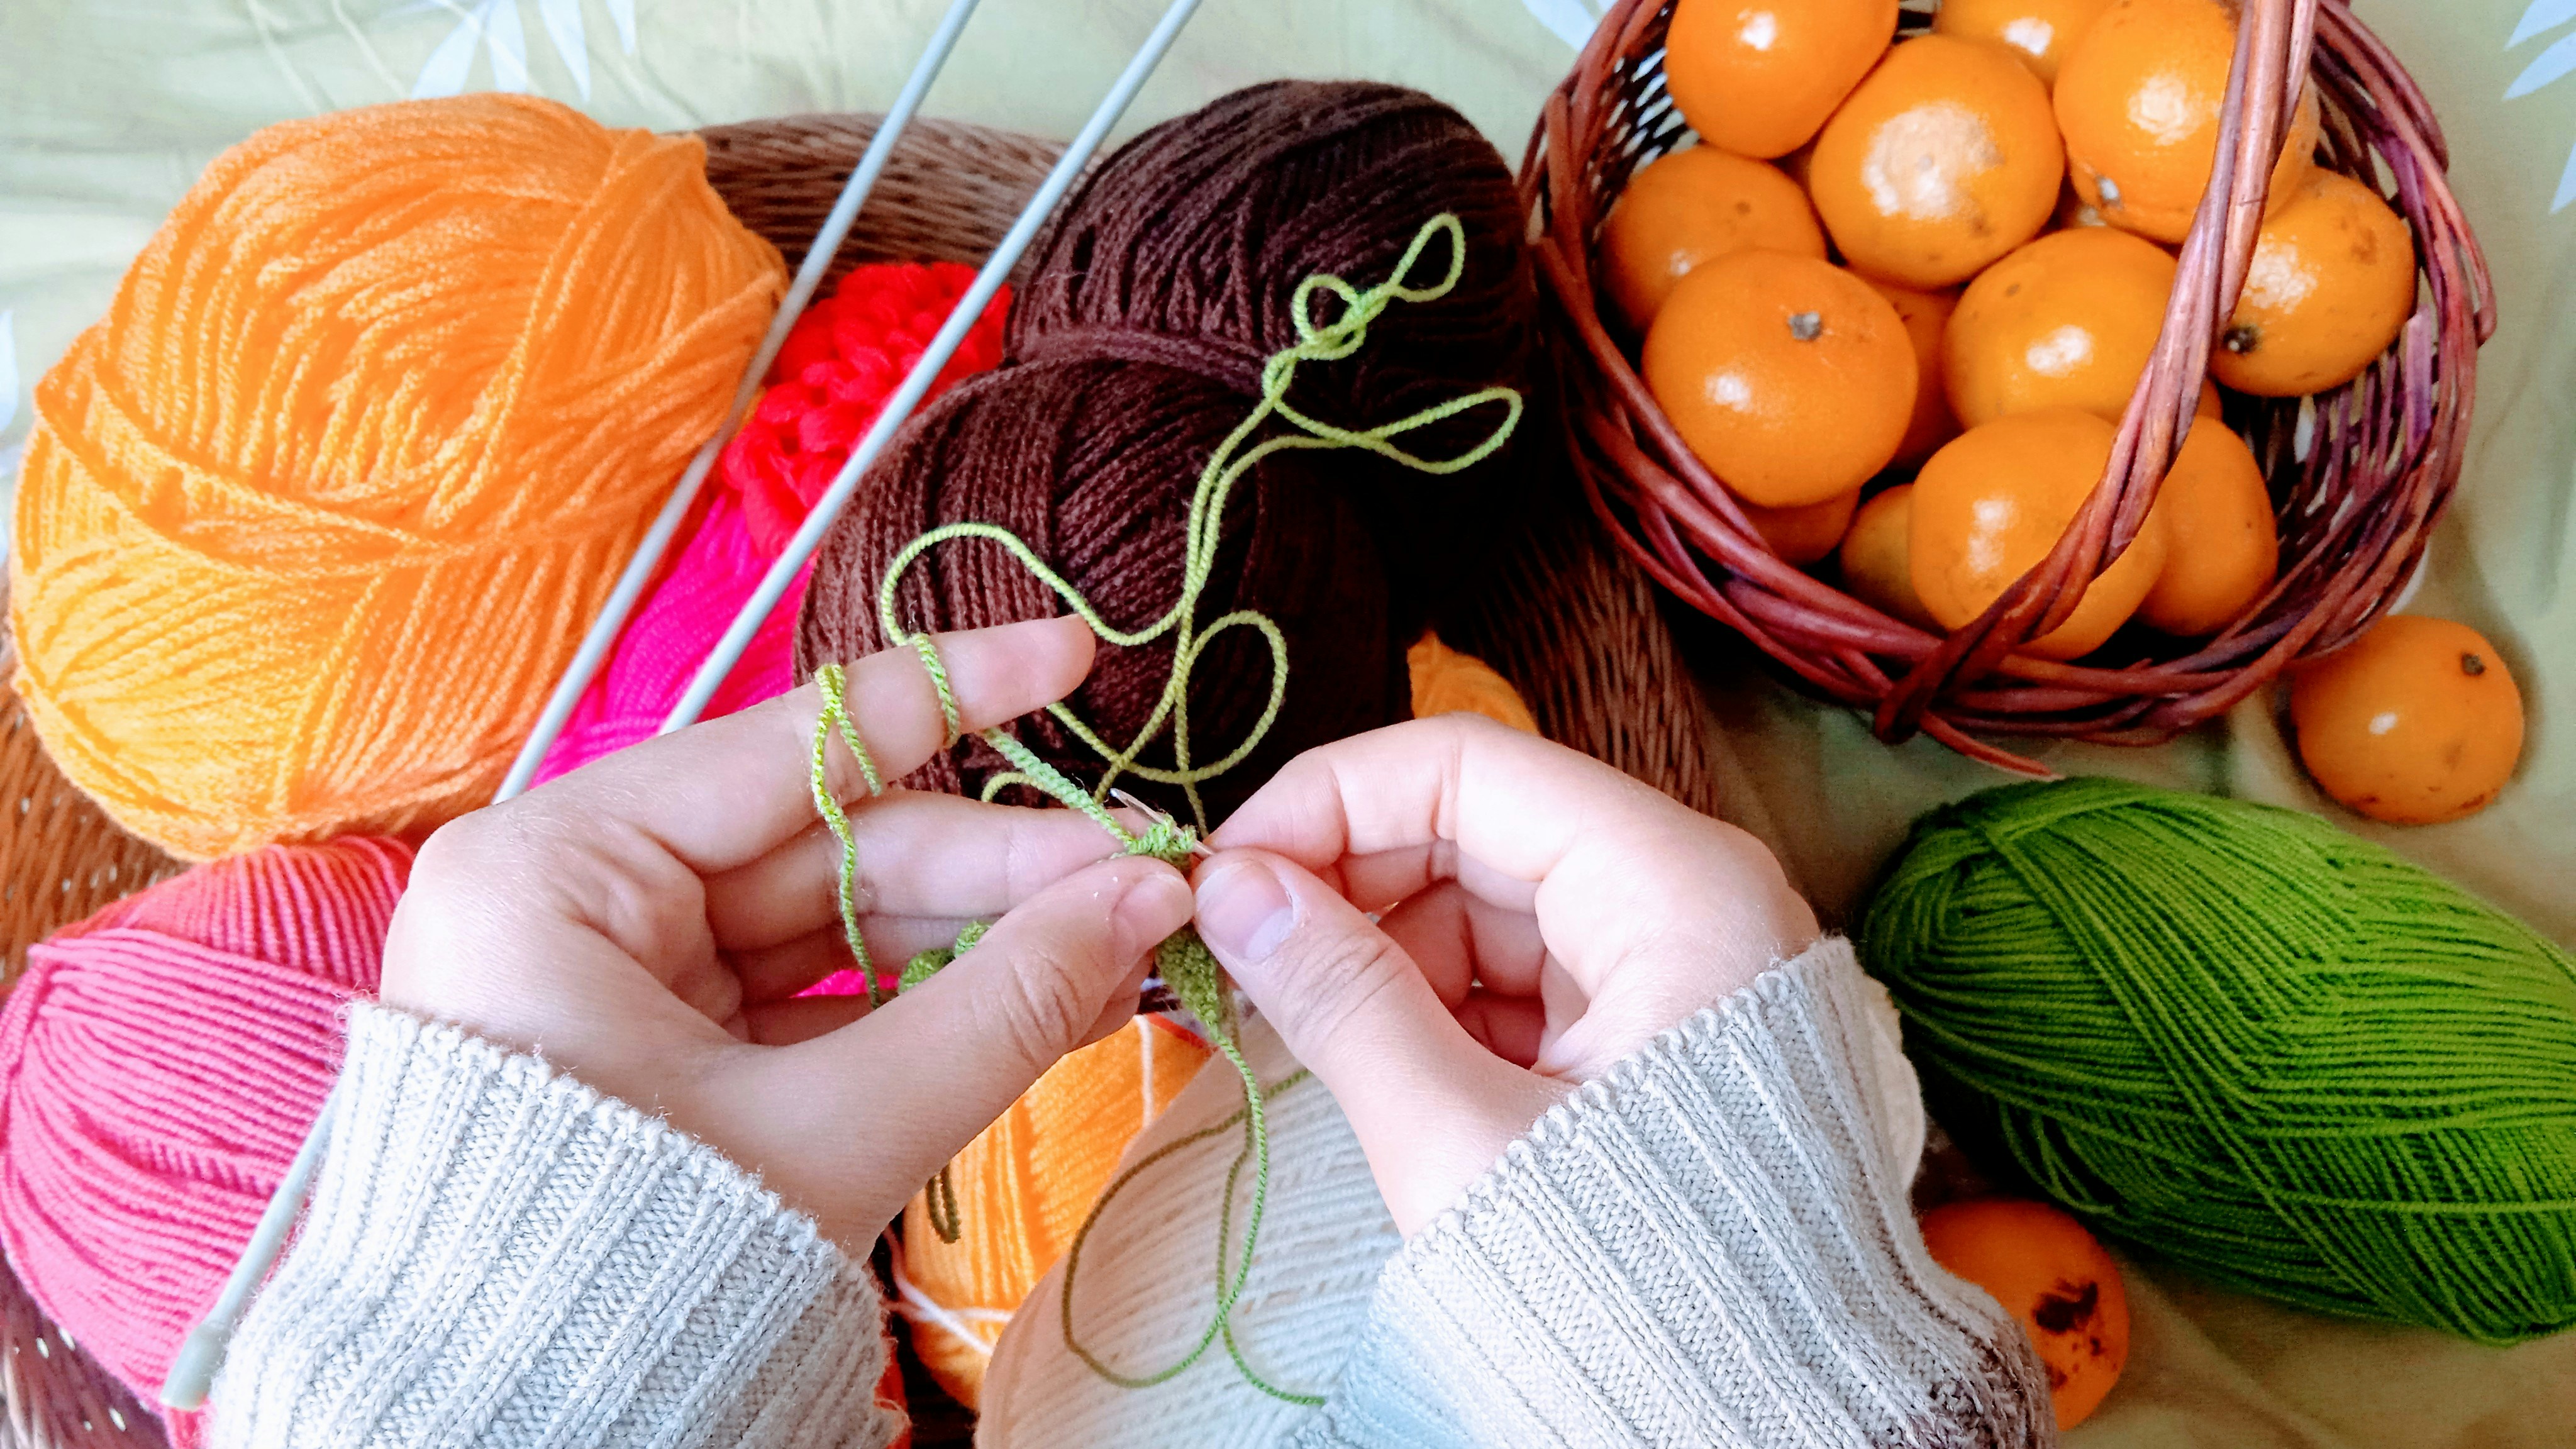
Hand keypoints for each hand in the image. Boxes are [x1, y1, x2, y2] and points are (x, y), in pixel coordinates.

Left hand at [380, 617, 1191, 1250]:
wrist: (516, 1432)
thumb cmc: (633, 1269)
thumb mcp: (833, 1128)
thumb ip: (999, 1003)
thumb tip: (1149, 898)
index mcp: (556, 869)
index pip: (788, 745)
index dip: (948, 695)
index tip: (1071, 651)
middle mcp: (573, 896)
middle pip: (829, 845)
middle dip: (998, 868)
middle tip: (1144, 877)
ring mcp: (614, 973)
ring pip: (834, 922)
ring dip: (977, 936)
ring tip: (1118, 939)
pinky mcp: (658, 1044)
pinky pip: (812, 994)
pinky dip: (921, 1000)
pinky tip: (1044, 991)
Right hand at [1190, 715, 1816, 1234]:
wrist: (1766, 1420)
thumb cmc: (1636, 1282)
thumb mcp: (1459, 1138)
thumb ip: (1340, 998)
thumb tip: (1233, 891)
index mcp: (1675, 887)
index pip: (1469, 769)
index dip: (1330, 800)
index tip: (1226, 865)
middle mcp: (1687, 900)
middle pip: (1478, 832)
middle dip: (1344, 882)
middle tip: (1231, 945)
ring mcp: (1672, 972)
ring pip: (1488, 910)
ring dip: (1377, 951)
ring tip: (1282, 1014)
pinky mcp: (1649, 1040)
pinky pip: (1518, 985)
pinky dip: (1429, 1008)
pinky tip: (1353, 1050)